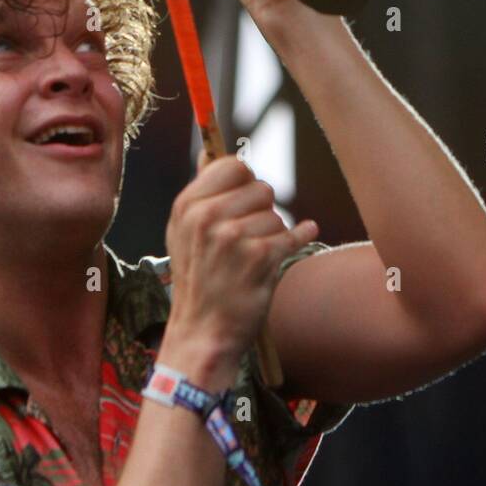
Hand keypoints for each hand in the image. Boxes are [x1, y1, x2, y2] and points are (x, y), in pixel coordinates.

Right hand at [163, 149, 318, 376]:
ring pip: (277, 215)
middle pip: (261, 187)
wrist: (203, 331)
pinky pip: (295, 233)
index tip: (244, 199)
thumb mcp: (183, 232)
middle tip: (248, 236)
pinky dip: (301, 236)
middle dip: (261, 210)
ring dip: (273, 234)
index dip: (245, 181)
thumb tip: (213, 154)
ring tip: (253, 257)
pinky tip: (302, 236)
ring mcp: (233, 238)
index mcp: (187, 206)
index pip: (234, 165)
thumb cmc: (198, 279)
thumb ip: (201, 192)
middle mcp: (207, 218)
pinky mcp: (260, 258)